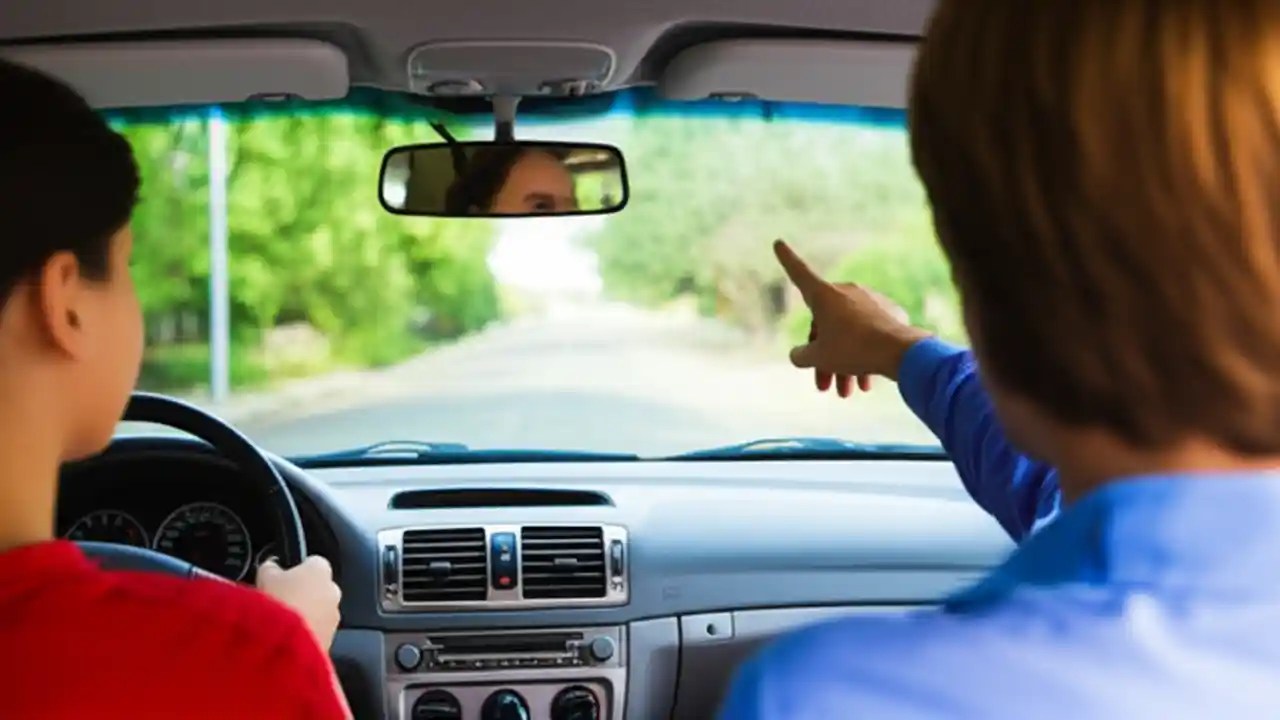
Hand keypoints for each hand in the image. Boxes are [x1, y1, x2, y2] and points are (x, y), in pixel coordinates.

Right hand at [256, 555, 341, 648]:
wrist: (284, 646)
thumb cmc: (276, 605)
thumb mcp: (264, 577)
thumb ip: (270, 568)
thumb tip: (270, 567)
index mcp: (320, 569)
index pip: (313, 563)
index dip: (296, 570)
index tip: (282, 579)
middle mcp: (333, 591)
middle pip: (318, 588)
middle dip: (303, 594)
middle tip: (280, 603)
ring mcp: (334, 617)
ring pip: (320, 612)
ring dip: (306, 616)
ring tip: (281, 625)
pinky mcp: (331, 640)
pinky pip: (318, 632)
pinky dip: (306, 635)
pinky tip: (287, 640)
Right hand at [774, 239, 930, 394]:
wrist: (901, 352)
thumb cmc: (853, 350)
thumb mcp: (818, 357)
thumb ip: (801, 355)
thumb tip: (799, 355)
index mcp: (824, 295)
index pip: (799, 273)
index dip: (786, 259)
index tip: (778, 242)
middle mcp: (846, 292)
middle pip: (826, 325)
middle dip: (823, 358)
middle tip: (824, 388)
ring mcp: (870, 301)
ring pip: (849, 334)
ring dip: (845, 365)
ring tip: (848, 393)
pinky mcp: (890, 314)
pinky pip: (869, 334)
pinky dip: (864, 356)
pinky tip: (867, 381)